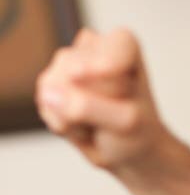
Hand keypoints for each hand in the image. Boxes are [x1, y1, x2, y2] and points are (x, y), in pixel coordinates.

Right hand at [36, 28, 169, 174]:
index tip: (128, 90)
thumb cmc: (138, 130)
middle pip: (75, 73)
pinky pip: (46, 107)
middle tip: (113, 110)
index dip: (110, 75)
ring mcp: (66, 66)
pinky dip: (64, 124)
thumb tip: (48, 95)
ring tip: (99, 118)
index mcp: (122, 44)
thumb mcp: (127, 121)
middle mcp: (90, 48)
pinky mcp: (49, 86)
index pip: (107, 54)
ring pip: (54, 89)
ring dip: (76, 117)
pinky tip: (82, 123)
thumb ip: (89, 106)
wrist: (129, 150)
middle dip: (93, 103)